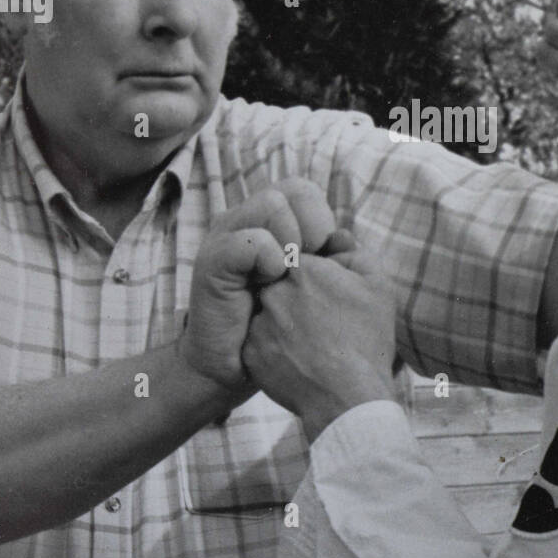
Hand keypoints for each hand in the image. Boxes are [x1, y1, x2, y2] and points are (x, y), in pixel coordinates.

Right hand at [179, 179, 340, 400]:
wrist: (235, 368)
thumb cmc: (280, 330)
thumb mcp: (313, 291)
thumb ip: (330, 261)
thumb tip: (345, 238)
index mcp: (272, 224)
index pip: (304, 191)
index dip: (321, 218)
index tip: (326, 255)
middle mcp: (248, 221)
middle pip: (291, 190)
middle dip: (312, 224)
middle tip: (312, 260)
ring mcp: (228, 236)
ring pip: (271, 203)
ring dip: (292, 238)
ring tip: (290, 272)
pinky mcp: (213, 260)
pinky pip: (248, 240)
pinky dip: (269, 257)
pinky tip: (271, 281)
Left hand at [242, 241, 396, 442]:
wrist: (348, 398)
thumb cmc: (367, 341)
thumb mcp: (377, 287)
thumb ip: (354, 251)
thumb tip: (336, 237)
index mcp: (302, 270)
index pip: (296, 258)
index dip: (313, 277)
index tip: (324, 295)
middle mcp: (274, 292)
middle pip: (278, 284)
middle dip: (295, 298)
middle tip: (319, 322)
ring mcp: (259, 324)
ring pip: (267, 313)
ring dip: (283, 323)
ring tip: (309, 344)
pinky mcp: (250, 353)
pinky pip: (258, 343)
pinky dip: (274, 349)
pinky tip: (297, 361)